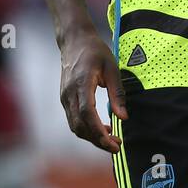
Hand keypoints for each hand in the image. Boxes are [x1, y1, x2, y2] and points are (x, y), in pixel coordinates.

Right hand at [58, 26, 126, 153]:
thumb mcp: (112, 68)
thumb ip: (117, 93)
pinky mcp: (64, 99)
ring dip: (92, 137)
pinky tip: (101, 129)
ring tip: (111, 140)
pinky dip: (86, 129)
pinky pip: (73, 120)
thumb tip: (123, 117)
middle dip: (97, 140)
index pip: (87, 113)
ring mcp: (64, 97)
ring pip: (75, 126)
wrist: (74, 41)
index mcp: (81, 83)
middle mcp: (69, 93)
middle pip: (79, 125)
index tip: (112, 142)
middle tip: (116, 146)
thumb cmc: (95, 51)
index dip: (98, 131)